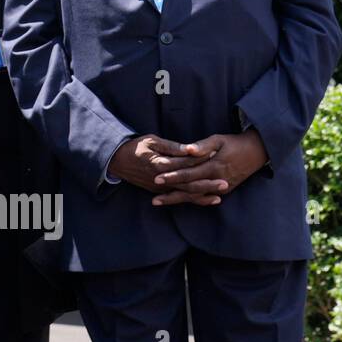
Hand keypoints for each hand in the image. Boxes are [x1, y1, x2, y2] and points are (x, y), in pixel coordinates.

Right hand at [108, 134, 223, 205]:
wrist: (117, 161)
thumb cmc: (135, 147)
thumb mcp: (152, 141)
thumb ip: (172, 146)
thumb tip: (190, 148)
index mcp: (160, 163)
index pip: (185, 163)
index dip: (201, 161)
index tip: (217, 157)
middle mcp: (161, 179)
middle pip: (188, 183)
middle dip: (207, 184)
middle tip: (225, 183)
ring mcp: (160, 187)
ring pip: (184, 194)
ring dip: (203, 195)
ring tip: (220, 195)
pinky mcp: (159, 191)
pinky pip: (179, 198)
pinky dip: (193, 200)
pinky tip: (207, 200)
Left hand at [150, 131, 268, 206]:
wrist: (257, 152)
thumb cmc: (234, 144)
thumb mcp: (219, 140)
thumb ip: (202, 145)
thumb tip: (187, 149)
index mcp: (214, 166)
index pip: (189, 174)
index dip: (173, 177)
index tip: (157, 178)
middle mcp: (217, 180)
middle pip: (190, 190)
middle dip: (171, 194)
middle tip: (153, 198)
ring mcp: (221, 187)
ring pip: (195, 197)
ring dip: (177, 200)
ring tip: (158, 202)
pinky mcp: (224, 190)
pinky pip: (204, 197)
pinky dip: (190, 201)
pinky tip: (176, 201)